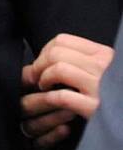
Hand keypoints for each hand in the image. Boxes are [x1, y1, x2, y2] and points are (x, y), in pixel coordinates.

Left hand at [19, 33, 115, 149]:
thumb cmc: (114, 94)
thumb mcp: (105, 70)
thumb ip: (82, 60)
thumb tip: (45, 56)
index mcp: (105, 55)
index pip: (63, 40)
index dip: (45, 51)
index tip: (43, 63)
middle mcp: (104, 67)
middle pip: (55, 53)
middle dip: (39, 65)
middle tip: (36, 77)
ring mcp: (100, 88)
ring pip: (57, 69)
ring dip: (43, 78)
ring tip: (44, 87)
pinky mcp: (96, 108)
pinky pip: (62, 96)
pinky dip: (49, 97)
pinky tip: (51, 100)